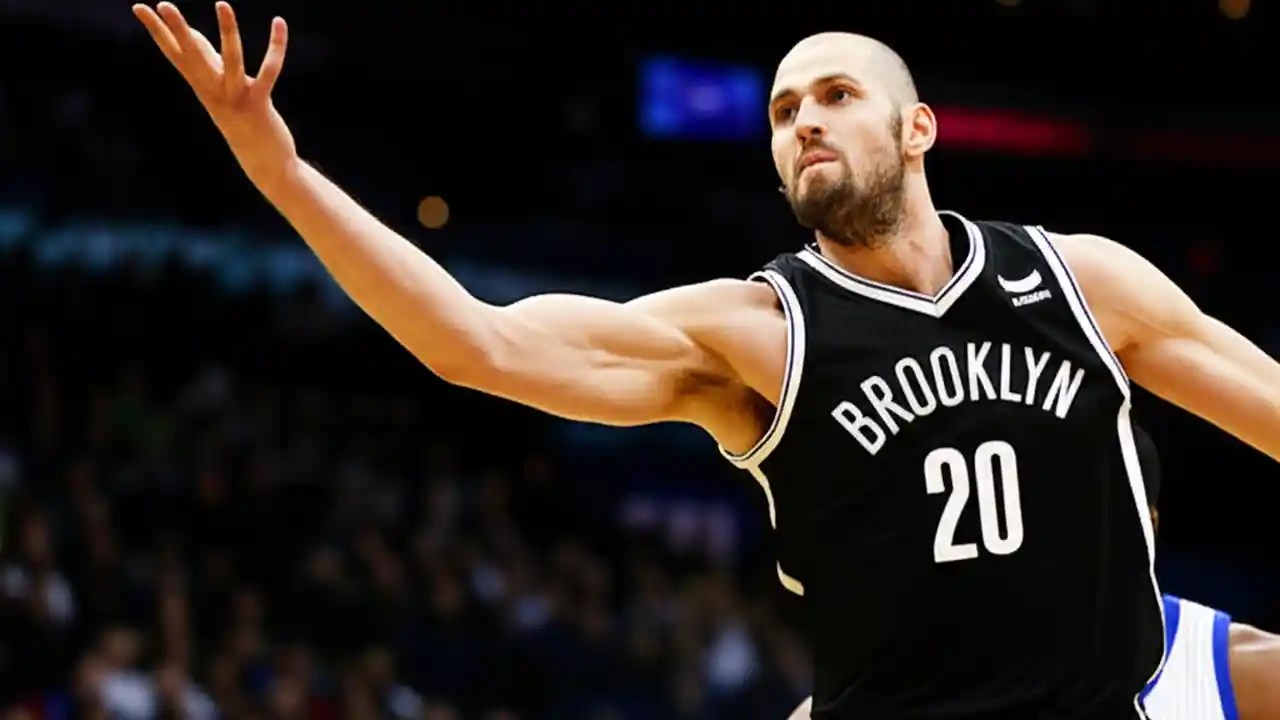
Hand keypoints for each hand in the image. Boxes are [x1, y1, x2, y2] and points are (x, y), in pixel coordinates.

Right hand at [133, 2, 296, 180]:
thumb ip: (208, 62)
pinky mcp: (259, 104)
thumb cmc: (241, 120)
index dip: (156, 30)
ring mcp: (235, 98)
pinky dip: (275, 47)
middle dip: (178, 29)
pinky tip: (279, 23)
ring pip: (231, 59)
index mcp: (201, 86)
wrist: (263, 163)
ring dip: (227, 31)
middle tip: (163, 3)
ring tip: (222, 3)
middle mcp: (213, 92)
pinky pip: (268, 72)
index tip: (138, 6)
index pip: (173, 53)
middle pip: (192, 55)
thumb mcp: (220, 90)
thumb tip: (194, 35)